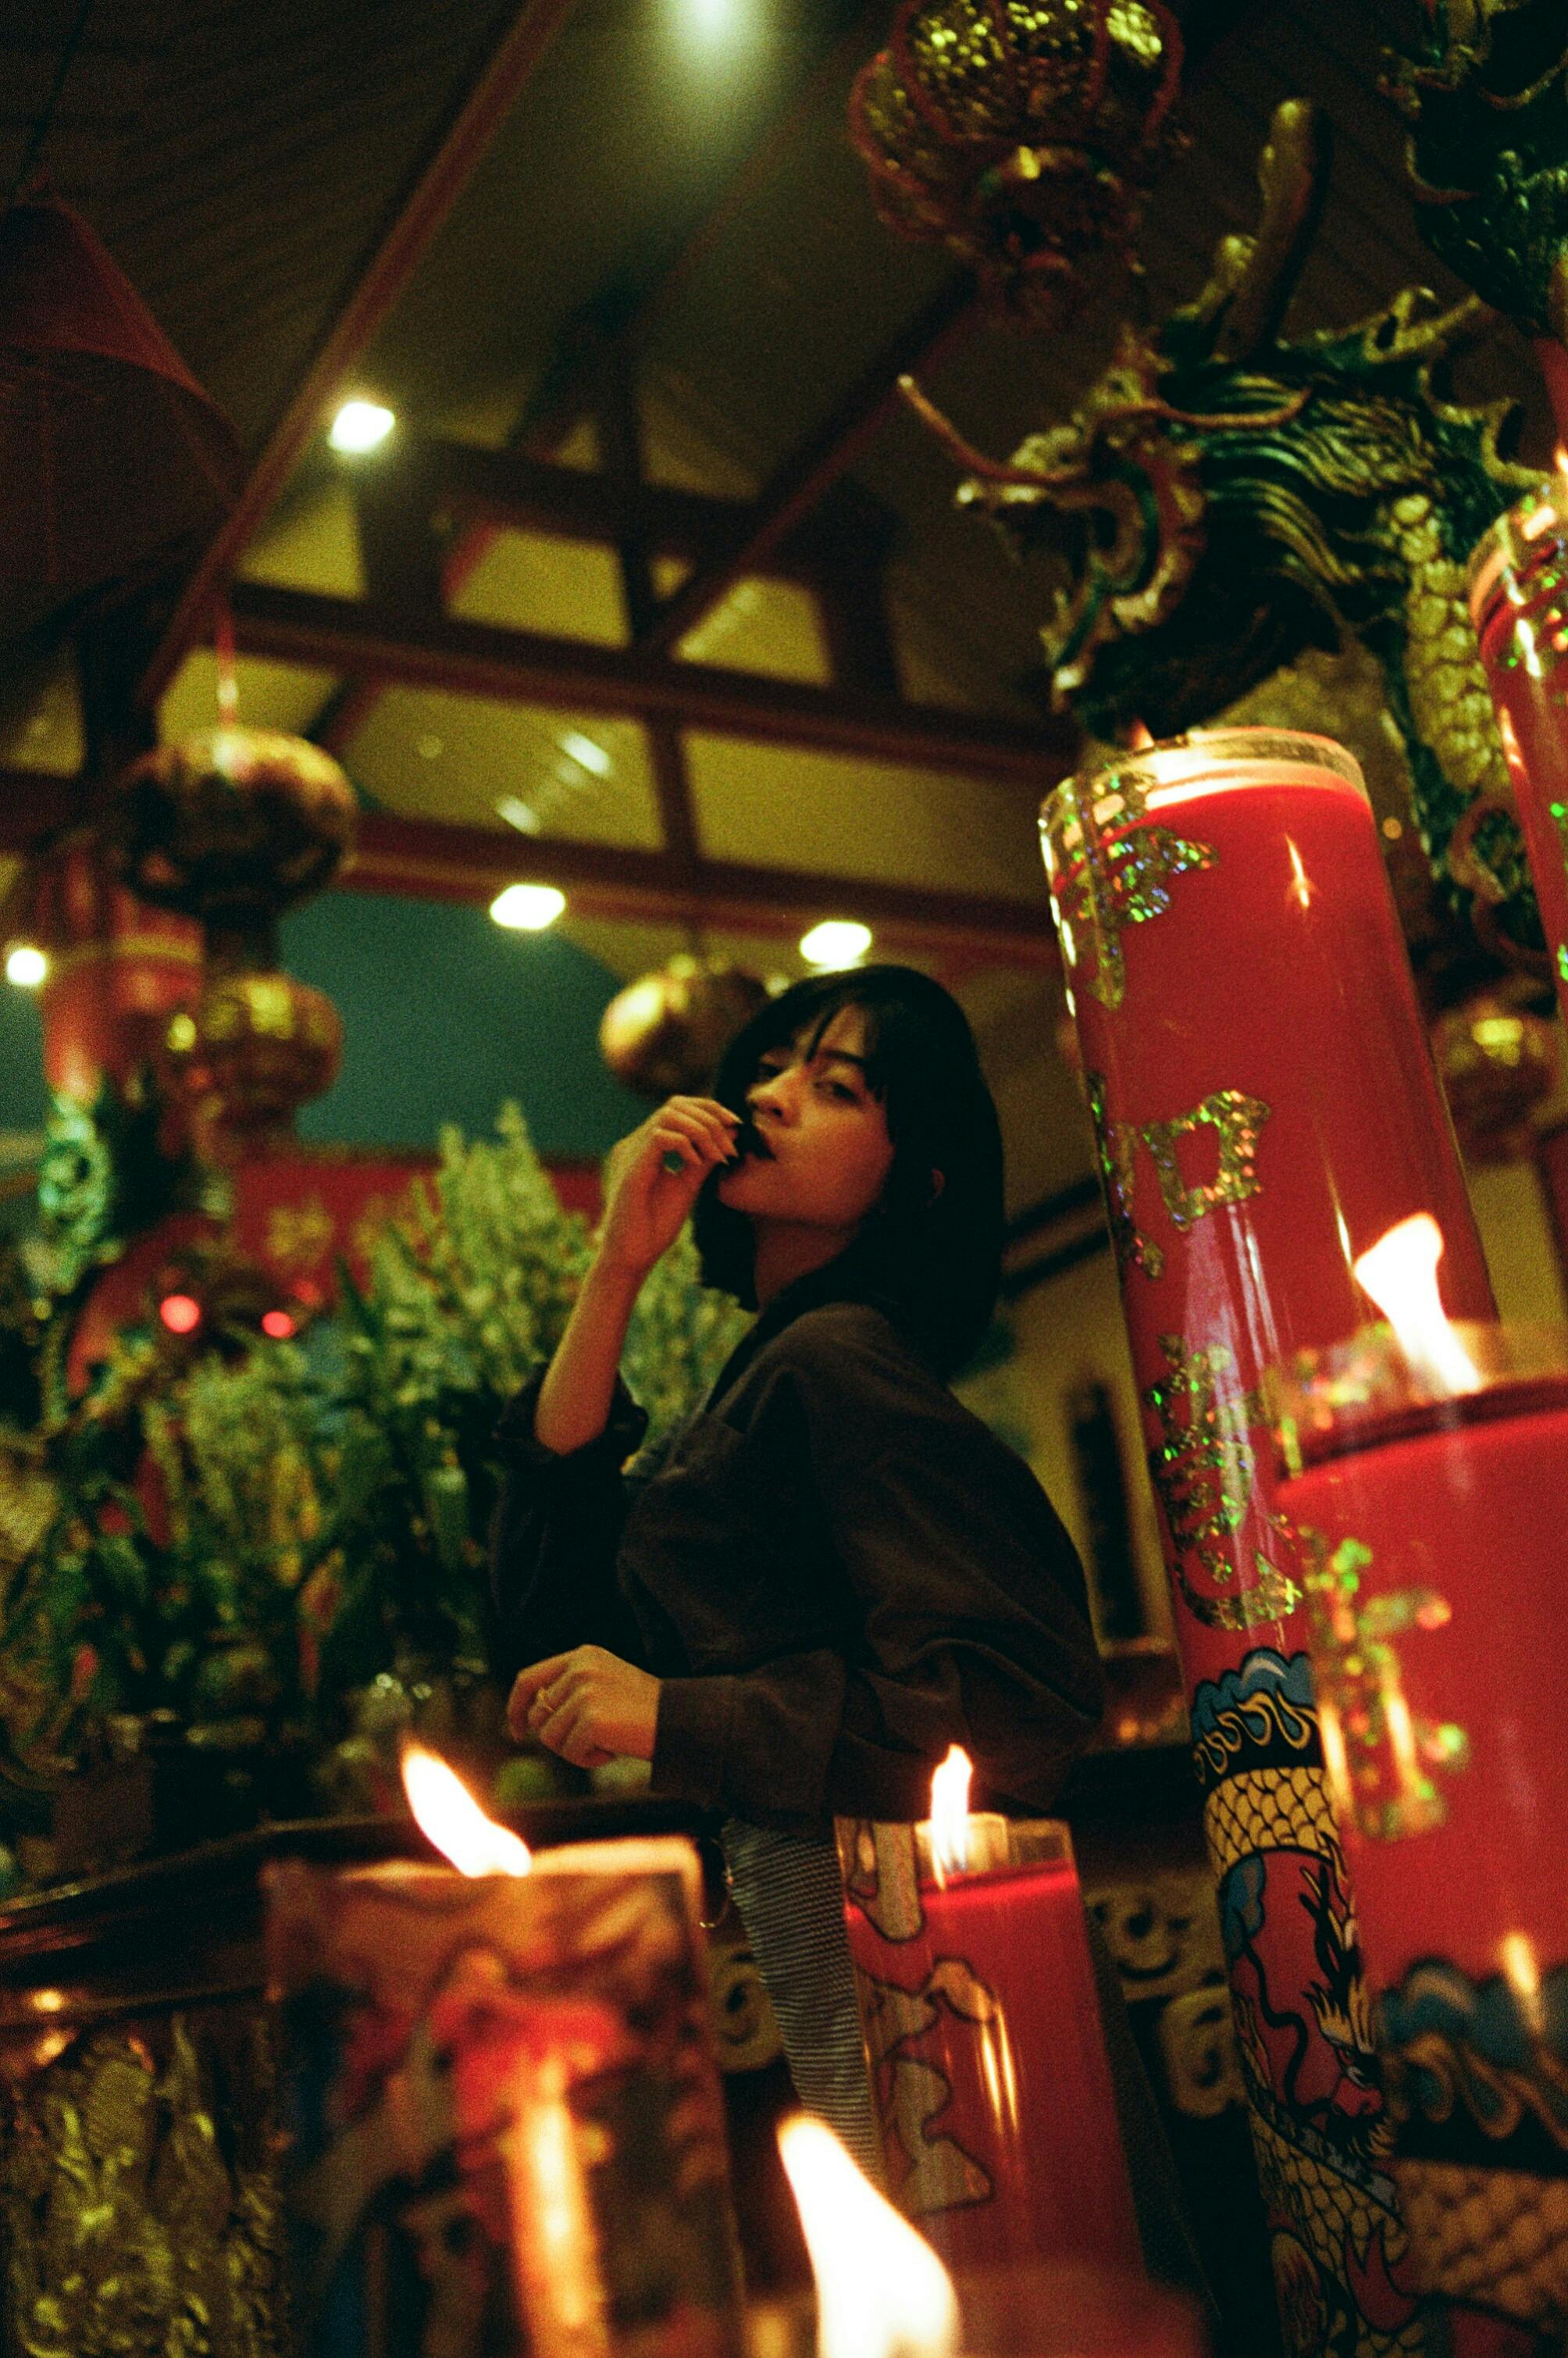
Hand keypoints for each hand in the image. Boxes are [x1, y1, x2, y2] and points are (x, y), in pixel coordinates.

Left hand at [507, 1645, 660, 1767]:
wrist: (679, 1721)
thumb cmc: (641, 1711)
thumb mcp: (603, 1684)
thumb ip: (569, 1689)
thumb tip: (531, 1717)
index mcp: (582, 1656)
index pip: (528, 1679)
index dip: (516, 1708)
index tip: (518, 1732)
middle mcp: (580, 1669)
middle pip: (538, 1717)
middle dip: (558, 1737)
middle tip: (592, 1740)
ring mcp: (585, 1692)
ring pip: (550, 1738)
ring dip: (575, 1749)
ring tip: (607, 1741)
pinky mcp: (591, 1717)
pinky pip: (570, 1752)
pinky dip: (589, 1759)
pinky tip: (613, 1750)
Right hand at [598, 1097, 739, 1277]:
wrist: (632, 1257)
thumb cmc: (655, 1227)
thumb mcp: (687, 1185)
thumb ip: (704, 1159)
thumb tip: (731, 1131)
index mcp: (645, 1146)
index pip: (678, 1108)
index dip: (709, 1109)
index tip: (736, 1125)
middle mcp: (634, 1143)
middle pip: (675, 1103)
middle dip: (710, 1115)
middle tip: (731, 1141)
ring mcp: (630, 1153)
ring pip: (669, 1114)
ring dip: (702, 1130)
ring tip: (719, 1154)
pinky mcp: (631, 1168)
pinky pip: (660, 1136)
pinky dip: (687, 1144)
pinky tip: (698, 1163)